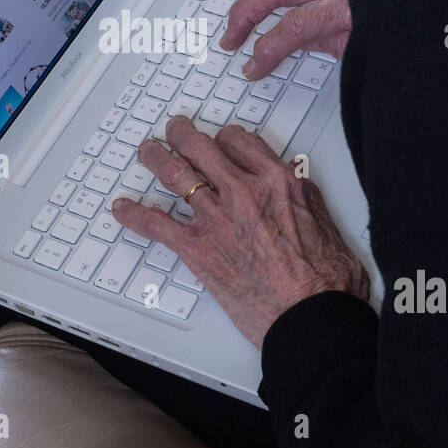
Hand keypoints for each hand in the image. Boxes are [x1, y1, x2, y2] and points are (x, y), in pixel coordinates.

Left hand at [112, 116, 370, 348]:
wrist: (309, 317)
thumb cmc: (324, 280)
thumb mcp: (325, 221)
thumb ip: (302, 197)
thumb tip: (293, 185)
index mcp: (276, 182)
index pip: (239, 141)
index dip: (224, 137)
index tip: (220, 140)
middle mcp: (242, 192)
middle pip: (201, 147)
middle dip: (182, 134)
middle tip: (175, 130)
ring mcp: (216, 219)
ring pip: (175, 175)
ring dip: (156, 158)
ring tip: (147, 151)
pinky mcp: (198, 250)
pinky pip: (156, 224)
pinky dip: (134, 214)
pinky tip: (123, 208)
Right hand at [220, 0, 362, 79]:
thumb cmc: (416, 31)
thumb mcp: (367, 49)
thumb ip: (328, 44)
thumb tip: (294, 42)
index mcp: (351, 6)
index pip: (294, 27)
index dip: (266, 50)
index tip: (254, 66)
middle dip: (247, 14)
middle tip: (232, 36)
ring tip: (242, 3)